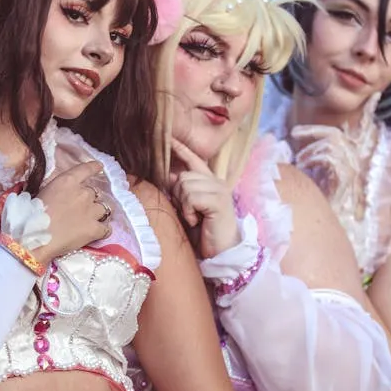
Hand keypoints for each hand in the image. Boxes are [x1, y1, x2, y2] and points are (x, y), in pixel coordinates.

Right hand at [32, 161, 110, 260]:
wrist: (34, 236)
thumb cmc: (30, 215)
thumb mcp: (41, 193)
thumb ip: (55, 190)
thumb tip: (59, 195)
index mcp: (67, 181)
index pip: (86, 169)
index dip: (94, 167)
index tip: (99, 166)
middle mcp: (83, 193)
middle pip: (93, 192)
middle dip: (88, 199)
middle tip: (78, 209)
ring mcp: (91, 211)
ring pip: (104, 208)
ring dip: (98, 213)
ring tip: (90, 221)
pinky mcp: (94, 229)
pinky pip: (106, 228)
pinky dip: (103, 230)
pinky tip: (98, 233)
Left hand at [169, 139, 240, 258]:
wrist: (222, 251)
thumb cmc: (204, 232)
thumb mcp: (189, 208)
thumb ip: (181, 192)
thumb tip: (169, 175)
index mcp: (210, 182)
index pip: (195, 160)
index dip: (181, 149)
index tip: (169, 138)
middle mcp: (216, 182)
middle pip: (183, 176)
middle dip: (178, 195)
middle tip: (188, 212)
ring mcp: (219, 190)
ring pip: (185, 185)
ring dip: (184, 205)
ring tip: (194, 217)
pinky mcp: (218, 200)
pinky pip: (191, 197)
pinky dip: (189, 210)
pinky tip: (197, 220)